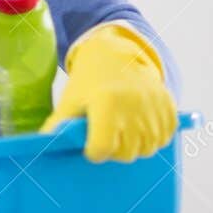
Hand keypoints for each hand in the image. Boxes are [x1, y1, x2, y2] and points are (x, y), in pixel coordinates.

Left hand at [40, 24, 175, 162]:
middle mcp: (135, 106)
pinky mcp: (170, 110)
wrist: (117, 57)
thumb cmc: (89, 83)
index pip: (102, 149)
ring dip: (133, 146)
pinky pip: (163, 140)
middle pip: (125, 154)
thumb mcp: (70, 101)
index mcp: (107, 103)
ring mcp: (155, 109)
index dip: (93, 151)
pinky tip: (138, 124)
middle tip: (105, 133)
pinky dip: (151, 138)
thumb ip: (56, 126)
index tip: (89, 144)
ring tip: (121, 127)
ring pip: (146, 150)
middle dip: (113, 150)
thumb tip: (43, 148)